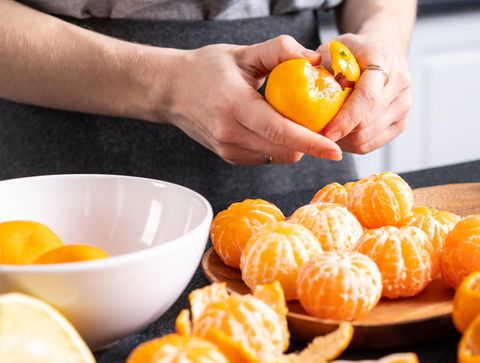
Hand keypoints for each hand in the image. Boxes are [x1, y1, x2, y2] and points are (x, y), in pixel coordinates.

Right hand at [162, 36, 342, 164]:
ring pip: (276, 158)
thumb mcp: (242, 53)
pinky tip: (273, 128)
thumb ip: (279, 50)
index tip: (335, 151)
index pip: (280, 131)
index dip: (312, 143)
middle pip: (283, 151)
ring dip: (294, 146)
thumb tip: (314, 60)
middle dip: (309, 145)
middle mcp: (229, 134)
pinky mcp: (229, 157)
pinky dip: (278, 147)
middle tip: (323, 125)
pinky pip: (265, 158)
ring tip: (295, 122)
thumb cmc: (205, 69)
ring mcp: (228, 150)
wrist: (171, 91)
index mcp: (234, 106)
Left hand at [318, 33, 411, 153]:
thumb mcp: (333, 50)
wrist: (381, 54)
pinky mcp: (401, 124)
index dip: (346, 118)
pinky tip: (340, 134)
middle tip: (317, 132)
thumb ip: (320, 65)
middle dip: (339, 132)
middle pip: (366, 123)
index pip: (367, 97)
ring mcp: (403, 105)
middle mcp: (400, 83)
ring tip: (328, 130)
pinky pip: (369, 146)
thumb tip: (307, 83)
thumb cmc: (351, 53)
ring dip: (343, 140)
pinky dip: (350, 145)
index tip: (325, 133)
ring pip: (366, 138)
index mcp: (383, 61)